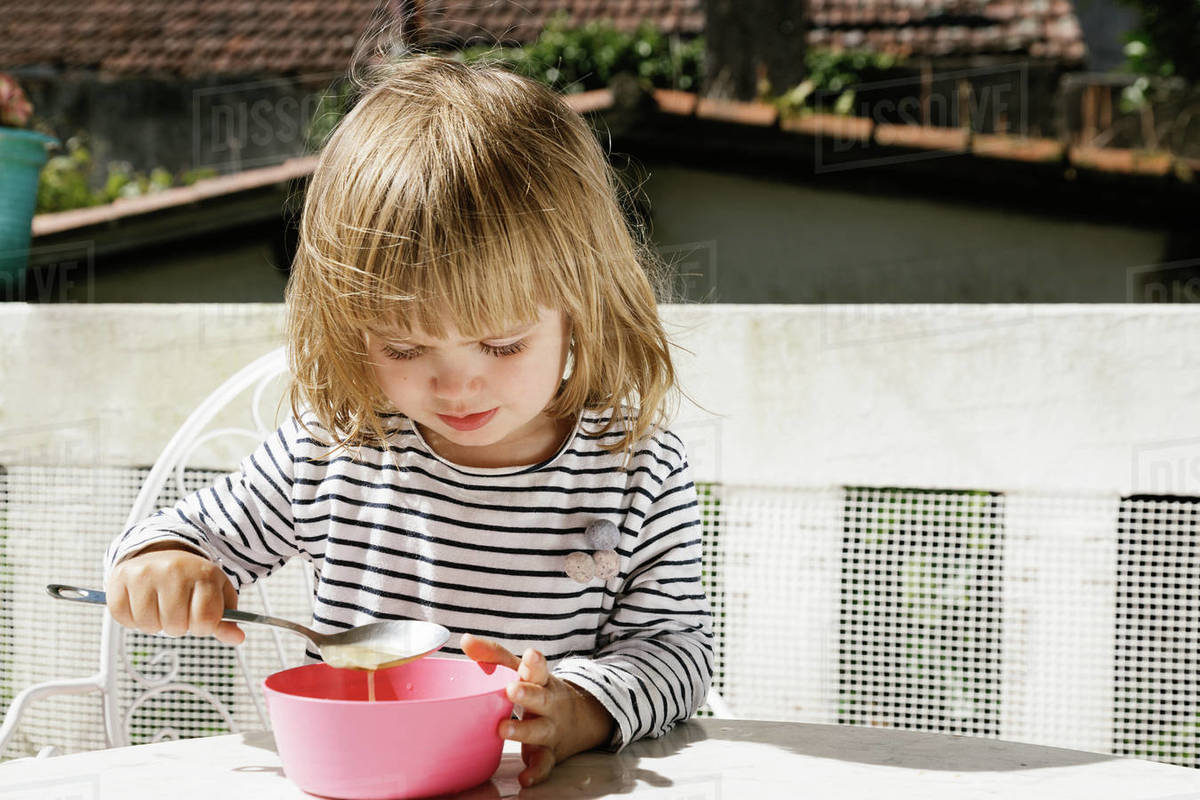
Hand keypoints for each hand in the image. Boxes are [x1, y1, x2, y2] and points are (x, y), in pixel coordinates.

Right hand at [105, 542, 244, 644]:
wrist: (162, 552)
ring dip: (155, 624)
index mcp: (204, 573)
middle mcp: (174, 569)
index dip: (202, 627)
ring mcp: (145, 572)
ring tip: (160, 605)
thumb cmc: (192, 580)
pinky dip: (132, 620)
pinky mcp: (120, 577)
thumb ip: (226, 620)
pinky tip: (142, 603)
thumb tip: (238, 638)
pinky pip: (124, 618)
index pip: (205, 620)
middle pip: (175, 626)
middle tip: (178, 609)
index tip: (200, 618)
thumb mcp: (216, 594)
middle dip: (178, 626)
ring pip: (149, 625)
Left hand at [461, 633, 614, 786]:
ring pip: (540, 730)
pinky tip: (525, 777)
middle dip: (529, 694)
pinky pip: (544, 763)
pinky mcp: (549, 753)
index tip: (531, 656)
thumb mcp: (521, 670)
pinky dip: (536, 771)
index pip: (537, 668)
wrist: (578, 719)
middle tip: (512, 690)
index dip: (534, 663)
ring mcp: (550, 729)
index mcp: (540, 680)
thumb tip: (465, 640)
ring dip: (523, 730)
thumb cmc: (538, 690)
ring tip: (503, 730)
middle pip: (542, 697)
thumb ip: (493, 655)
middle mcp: (548, 703)